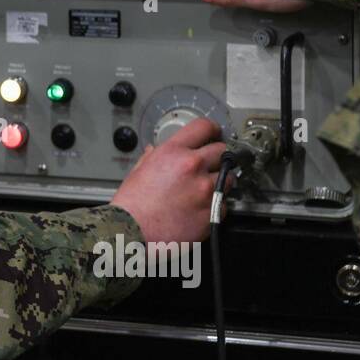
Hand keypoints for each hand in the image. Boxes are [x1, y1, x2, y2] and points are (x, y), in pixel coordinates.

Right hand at [112, 118, 226, 242]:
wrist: (132, 232)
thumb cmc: (131, 205)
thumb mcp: (138, 171)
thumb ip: (152, 157)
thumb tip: (156, 151)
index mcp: (173, 152)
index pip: (203, 127)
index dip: (211, 129)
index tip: (215, 133)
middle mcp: (192, 166)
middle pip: (222, 151)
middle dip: (218, 157)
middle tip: (211, 164)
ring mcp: (205, 190)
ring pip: (228, 178)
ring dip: (219, 182)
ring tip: (204, 190)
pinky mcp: (212, 211)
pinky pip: (223, 204)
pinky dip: (215, 206)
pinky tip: (200, 209)